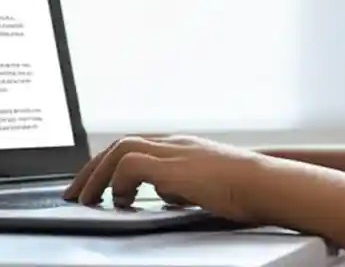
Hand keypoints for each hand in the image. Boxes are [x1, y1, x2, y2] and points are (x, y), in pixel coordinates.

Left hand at [62, 135, 267, 223]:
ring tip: (89, 200)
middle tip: (76, 194)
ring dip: (98, 175)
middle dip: (92, 169)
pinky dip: (119, 182)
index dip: (109, 165)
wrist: (268, 184)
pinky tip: (122, 201)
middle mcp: (175, 144)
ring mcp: (175, 152)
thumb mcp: (207, 185)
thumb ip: (182, 185)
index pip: (135, 147)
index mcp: (182, 147)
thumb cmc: (247, 190)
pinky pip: (131, 165)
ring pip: (121, 149)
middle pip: (121, 144)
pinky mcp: (175, 166)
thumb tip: (164, 194)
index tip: (94, 185)